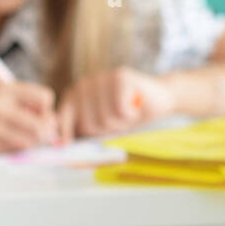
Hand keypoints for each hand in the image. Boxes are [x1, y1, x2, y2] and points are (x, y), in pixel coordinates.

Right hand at [0, 80, 57, 153]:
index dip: (46, 107)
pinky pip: (12, 151)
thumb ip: (19, 101)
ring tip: (22, 137)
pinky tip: (5, 142)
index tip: (38, 112)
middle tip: (41, 132)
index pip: (44, 97)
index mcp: (1, 88)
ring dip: (32, 142)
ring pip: (30, 141)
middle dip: (46, 129)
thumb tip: (52, 120)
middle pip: (42, 124)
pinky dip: (15, 148)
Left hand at [55, 66, 174, 139]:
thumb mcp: (103, 125)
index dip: (67, 134)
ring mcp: (102, 78)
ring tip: (128, 112)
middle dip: (108, 130)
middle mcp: (85, 84)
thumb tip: (64, 148)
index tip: (67, 146)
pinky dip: (132, 115)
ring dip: (122, 122)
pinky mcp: (120, 77)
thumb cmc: (129, 114)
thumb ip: (84, 133)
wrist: (161, 96)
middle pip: (88, 125)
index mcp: (75, 95)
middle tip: (120, 120)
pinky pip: (120, 111)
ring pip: (105, 119)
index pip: (63, 118)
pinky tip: (136, 106)